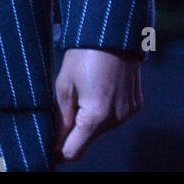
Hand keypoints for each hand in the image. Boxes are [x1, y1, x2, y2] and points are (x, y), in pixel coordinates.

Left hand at [53, 47, 142, 162]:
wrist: (113, 32)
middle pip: (87, 139)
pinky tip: (98, 86)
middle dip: (73, 130)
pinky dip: (103, 108)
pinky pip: (114, 115)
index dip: (57, 150)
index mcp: (95, 117)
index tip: (47, 144)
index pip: (73, 152)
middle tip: (64, 104)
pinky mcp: (135, 104)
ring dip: (89, 118)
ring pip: (100, 128)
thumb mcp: (64, 85)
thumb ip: (60, 118)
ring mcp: (127, 112)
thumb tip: (54, 141)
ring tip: (82, 89)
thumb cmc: (84, 54)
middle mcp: (116, 120)